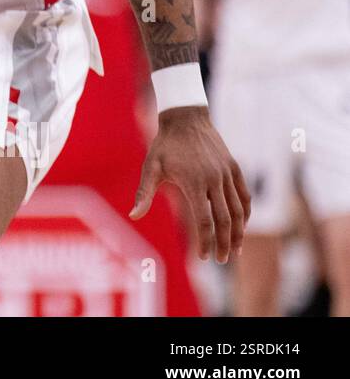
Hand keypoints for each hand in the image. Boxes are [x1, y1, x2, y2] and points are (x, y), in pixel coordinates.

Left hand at [129, 106, 250, 262]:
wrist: (185, 118)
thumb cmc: (164, 145)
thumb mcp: (150, 167)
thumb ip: (144, 193)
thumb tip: (133, 216)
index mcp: (194, 182)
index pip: (204, 221)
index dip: (206, 242)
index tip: (204, 257)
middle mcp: (214, 180)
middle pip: (225, 220)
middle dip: (225, 243)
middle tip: (222, 260)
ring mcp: (227, 173)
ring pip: (239, 210)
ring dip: (239, 232)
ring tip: (235, 250)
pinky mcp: (234, 168)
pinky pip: (244, 195)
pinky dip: (245, 213)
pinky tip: (241, 226)